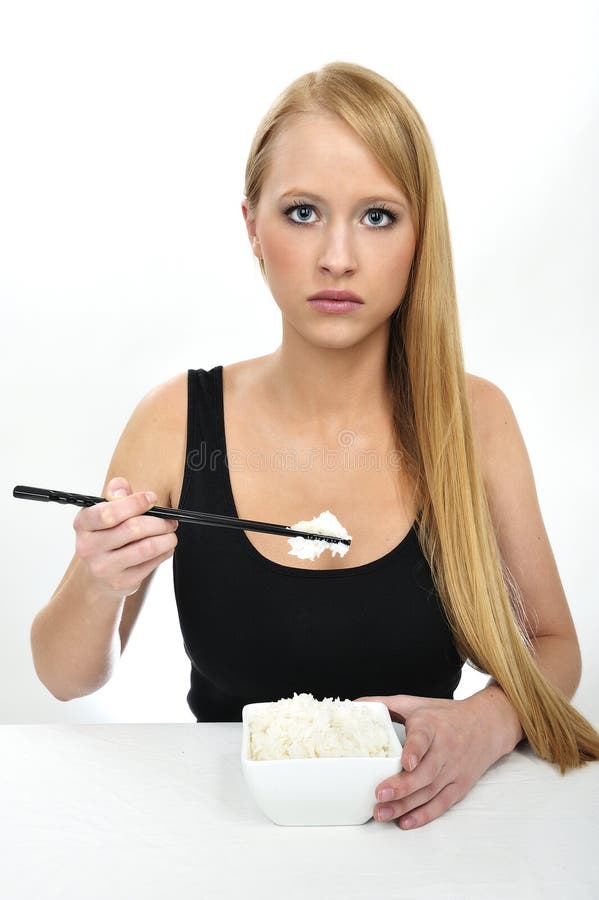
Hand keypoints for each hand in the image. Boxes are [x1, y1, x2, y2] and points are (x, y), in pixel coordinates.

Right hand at [73, 476, 178, 599]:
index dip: (135, 503)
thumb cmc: (105, 538)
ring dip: (165, 538)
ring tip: (170, 533)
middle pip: (132, 529)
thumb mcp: (104, 512)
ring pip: (146, 548)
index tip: (152, 498)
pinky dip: (164, 552)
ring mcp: (103, 567)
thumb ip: (115, 495)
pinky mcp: (120, 582)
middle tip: (169, 520)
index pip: (108, 513)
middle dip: (158, 522)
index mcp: (83, 524)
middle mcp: (88, 547)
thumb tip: (121, 488)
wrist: (97, 576)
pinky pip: (151, 564)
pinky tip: (164, 547)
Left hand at [353, 692, 506, 829]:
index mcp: (432, 725)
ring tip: (382, 813)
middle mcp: (446, 749)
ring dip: (405, 805)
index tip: (406, 762)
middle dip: (402, 787)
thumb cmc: (446, 715)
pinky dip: (424, 815)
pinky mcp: (460, 786)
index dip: (415, 751)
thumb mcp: (417, 704)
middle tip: (379, 795)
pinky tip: (406, 821)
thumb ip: (386, 704)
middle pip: (425, 773)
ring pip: (429, 792)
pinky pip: (442, 804)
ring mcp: (454, 770)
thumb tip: (354, 704)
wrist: (487, 725)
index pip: (424, 738)